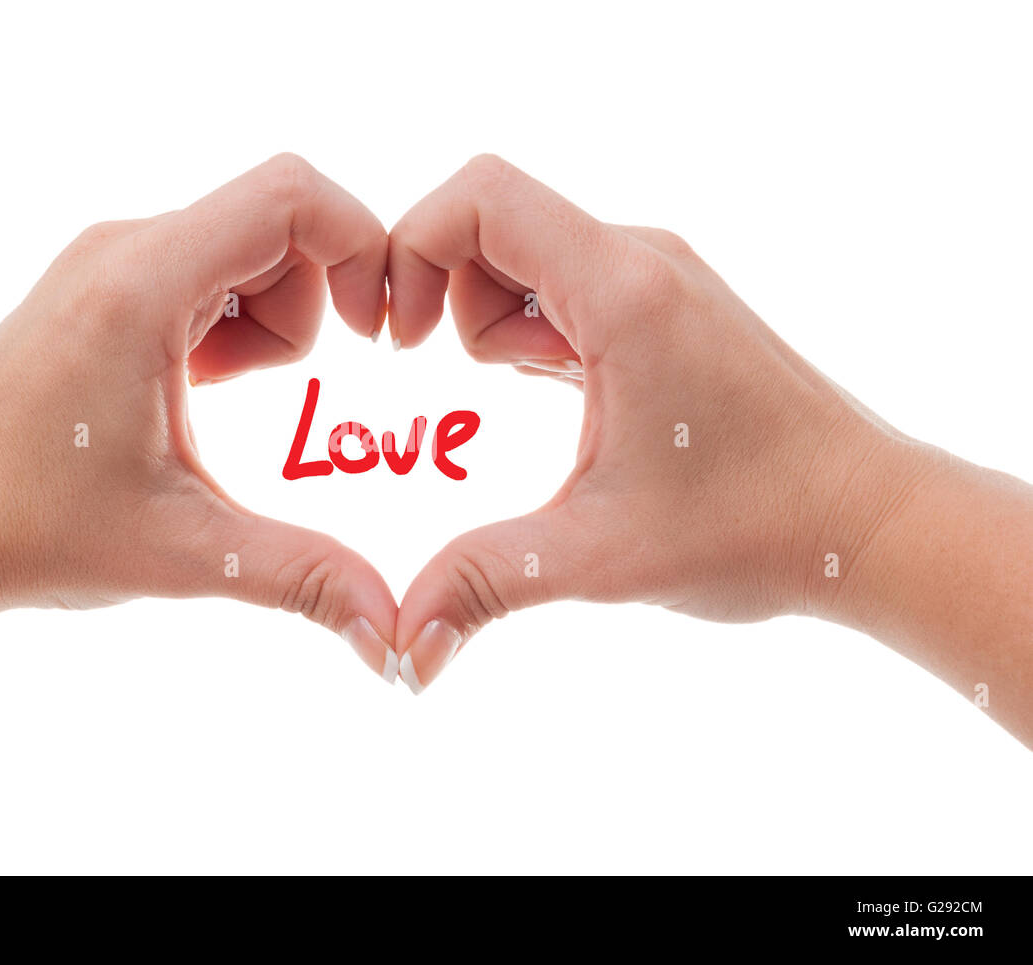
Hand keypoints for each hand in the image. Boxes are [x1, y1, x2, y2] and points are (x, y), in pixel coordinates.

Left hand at [0, 154, 398, 678]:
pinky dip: (231, 322)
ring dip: (269, 322)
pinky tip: (197, 388)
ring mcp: (109, 263)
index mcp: (142, 287)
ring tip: (220, 396)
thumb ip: (303, 577)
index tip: (371, 335)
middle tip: (286, 391)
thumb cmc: (32, 529)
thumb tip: (394, 634)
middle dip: (315, 304)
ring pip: (246, 245)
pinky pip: (207, 269)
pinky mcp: (103, 286)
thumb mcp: (186, 552)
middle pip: (278, 222)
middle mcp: (124, 250)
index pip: (289, 196)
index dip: (361, 247)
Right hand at [385, 155, 935, 691]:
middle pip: (493, 218)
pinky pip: (567, 283)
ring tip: (521, 394)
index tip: (404, 343)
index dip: (412, 249)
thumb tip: (402, 648)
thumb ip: (484, 584)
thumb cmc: (758, 526)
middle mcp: (642, 262)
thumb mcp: (600, 557)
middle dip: (442, 289)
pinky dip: (533, 326)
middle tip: (445, 376)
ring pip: (528, 250)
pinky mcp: (668, 307)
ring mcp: (659, 280)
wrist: (868, 522)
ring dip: (490, 316)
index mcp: (622, 292)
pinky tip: (555, 391)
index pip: (481, 197)